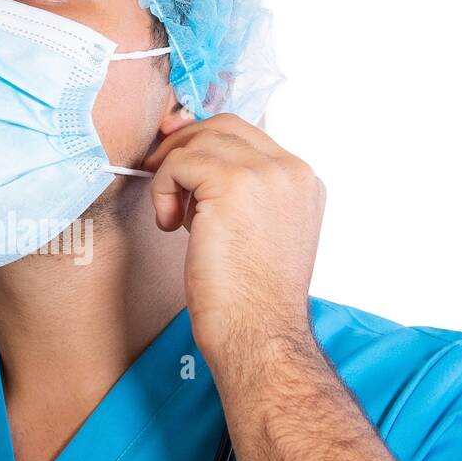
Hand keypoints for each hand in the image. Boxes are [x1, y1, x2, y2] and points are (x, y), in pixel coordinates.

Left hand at [142, 113, 325, 362]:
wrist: (258, 334)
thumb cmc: (250, 298)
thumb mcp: (256, 232)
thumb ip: (239, 194)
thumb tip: (193, 163)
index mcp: (302, 181)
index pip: (248, 136)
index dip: (206, 143)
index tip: (177, 163)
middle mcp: (292, 171)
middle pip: (224, 126)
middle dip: (184, 144)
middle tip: (159, 173)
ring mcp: (267, 174)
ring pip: (200, 141)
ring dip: (173, 173)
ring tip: (172, 216)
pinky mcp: (234, 184)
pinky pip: (181, 162)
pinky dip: (164, 188)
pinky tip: (170, 224)